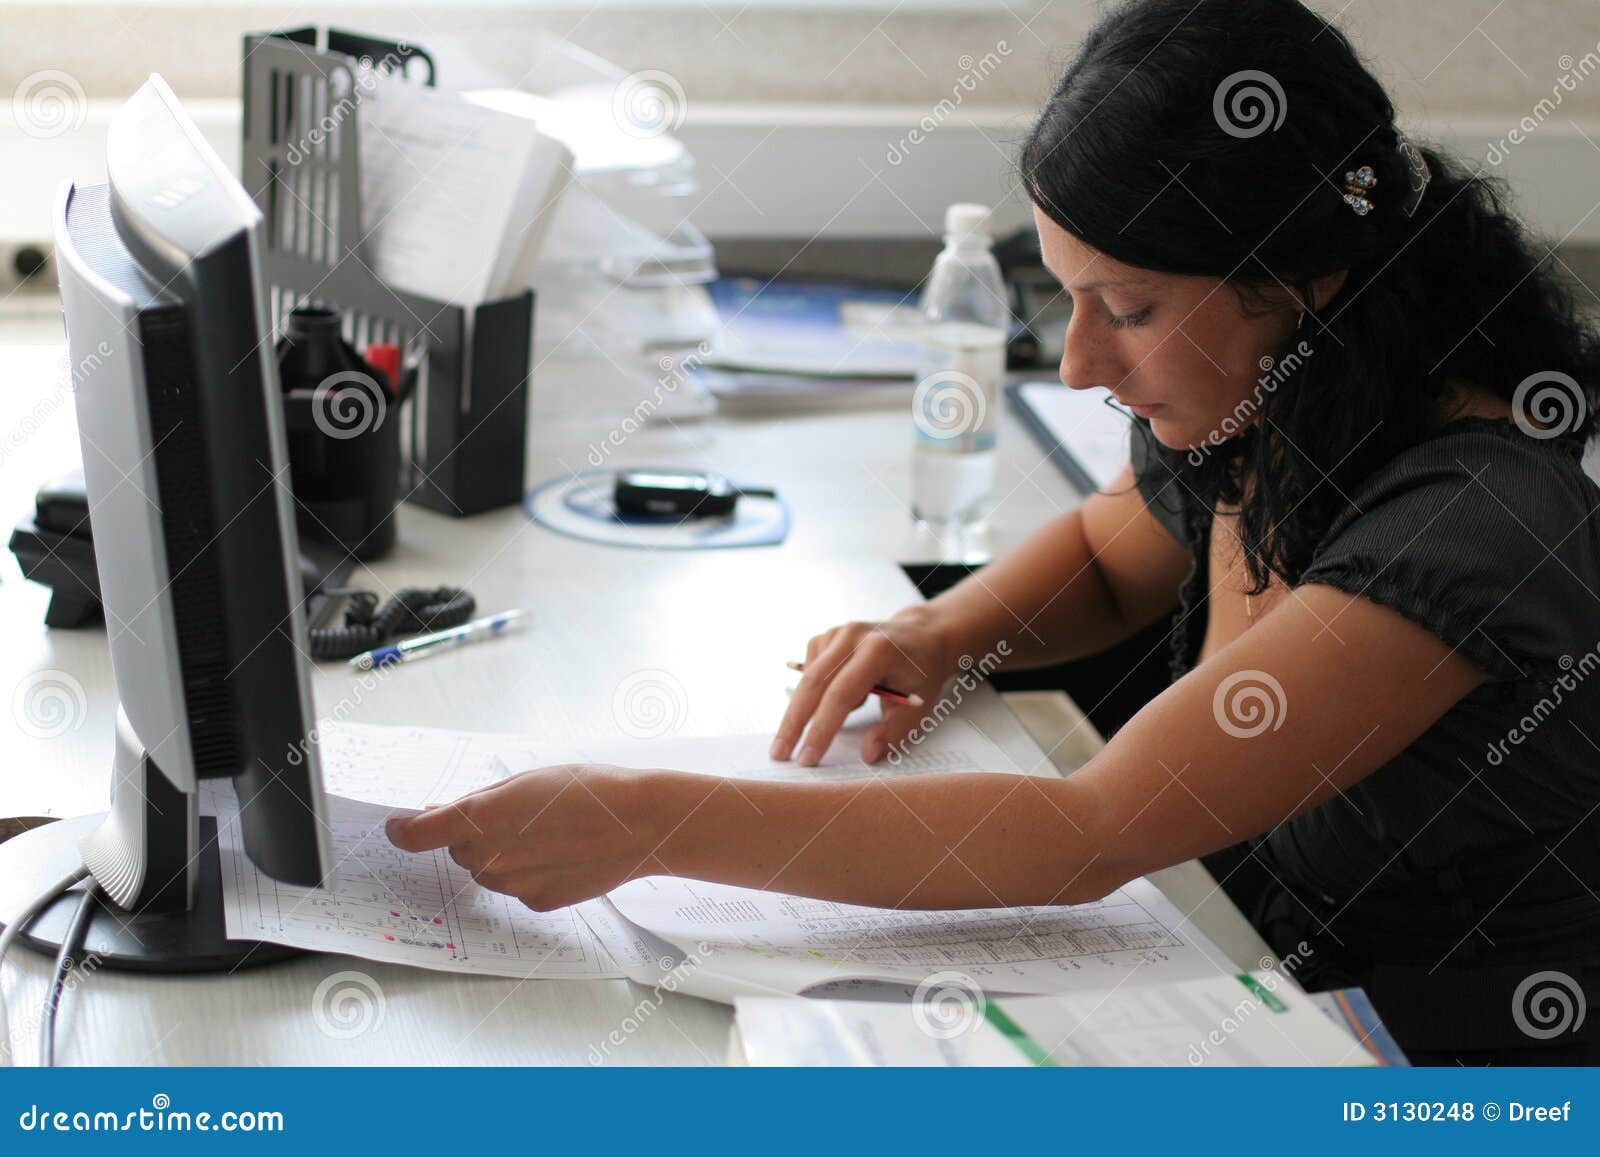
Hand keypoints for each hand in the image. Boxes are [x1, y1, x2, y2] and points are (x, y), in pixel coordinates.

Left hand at [385, 764, 667, 910]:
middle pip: (459, 851)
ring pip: (488, 871)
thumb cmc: (587, 790)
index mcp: (481, 818)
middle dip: (473, 835)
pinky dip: (529, 872)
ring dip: (501, 854)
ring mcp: (513, 884)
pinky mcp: (537, 902)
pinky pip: (517, 887)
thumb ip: (478, 801)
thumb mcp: (526, 780)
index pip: (418, 835)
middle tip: (514, 815)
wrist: (638, 824)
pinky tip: (561, 854)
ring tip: (547, 832)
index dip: (402, 831)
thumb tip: (441, 813)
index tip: (397, 828)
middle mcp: (489, 857)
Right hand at [771, 605, 957, 765]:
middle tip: (779, 753)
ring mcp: (838, 632)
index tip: (807, 758)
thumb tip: (866, 754)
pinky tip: (844, 693)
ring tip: (843, 714)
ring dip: (807, 709)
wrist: (922, 636)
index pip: (840, 694)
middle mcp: (853, 636)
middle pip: (813, 684)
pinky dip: (818, 690)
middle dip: (793, 722)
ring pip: (807, 678)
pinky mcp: (828, 636)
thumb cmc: (921, 674)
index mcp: (878, 651)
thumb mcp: (919, 707)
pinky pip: (810, 670)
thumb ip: (894, 733)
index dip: (821, 729)